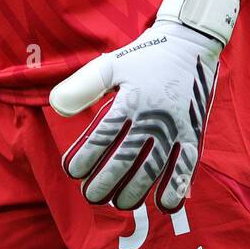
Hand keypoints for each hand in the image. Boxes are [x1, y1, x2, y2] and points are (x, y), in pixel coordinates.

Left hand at [49, 0, 238, 213]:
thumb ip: (82, 86)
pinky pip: (187, 165)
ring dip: (136, 189)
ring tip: (120, 203)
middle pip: (126, 158)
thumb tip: (56, 106)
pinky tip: (164, 204)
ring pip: (154, 167)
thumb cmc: (144, 56)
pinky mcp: (193, 132)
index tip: (72, 171)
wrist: (189, 44)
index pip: (103, 135)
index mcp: (130, 100)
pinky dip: (176, 186)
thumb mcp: (110, 65)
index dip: (86, 156)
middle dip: (106, 181)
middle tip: (91, 196)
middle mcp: (153, 116)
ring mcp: (175, 127)